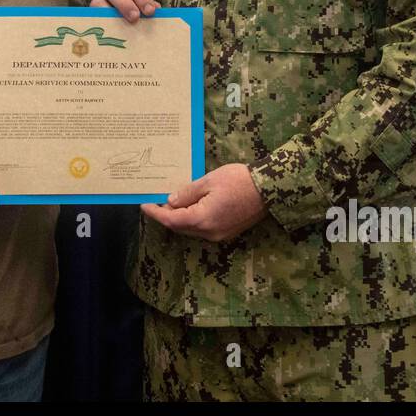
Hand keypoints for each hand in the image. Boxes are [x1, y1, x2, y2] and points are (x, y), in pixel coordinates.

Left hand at [141, 163, 267, 242]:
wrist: (270, 189)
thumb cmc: (239, 181)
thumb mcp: (209, 181)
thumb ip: (187, 193)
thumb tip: (170, 202)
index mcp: (202, 219)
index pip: (171, 220)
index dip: (155, 213)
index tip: (144, 205)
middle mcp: (209, 232)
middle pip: (180, 227)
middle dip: (166, 216)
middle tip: (156, 201)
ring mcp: (220, 235)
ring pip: (192, 229)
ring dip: (180, 218)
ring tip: (171, 203)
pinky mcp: (228, 232)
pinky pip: (203, 229)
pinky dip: (193, 220)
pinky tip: (190, 207)